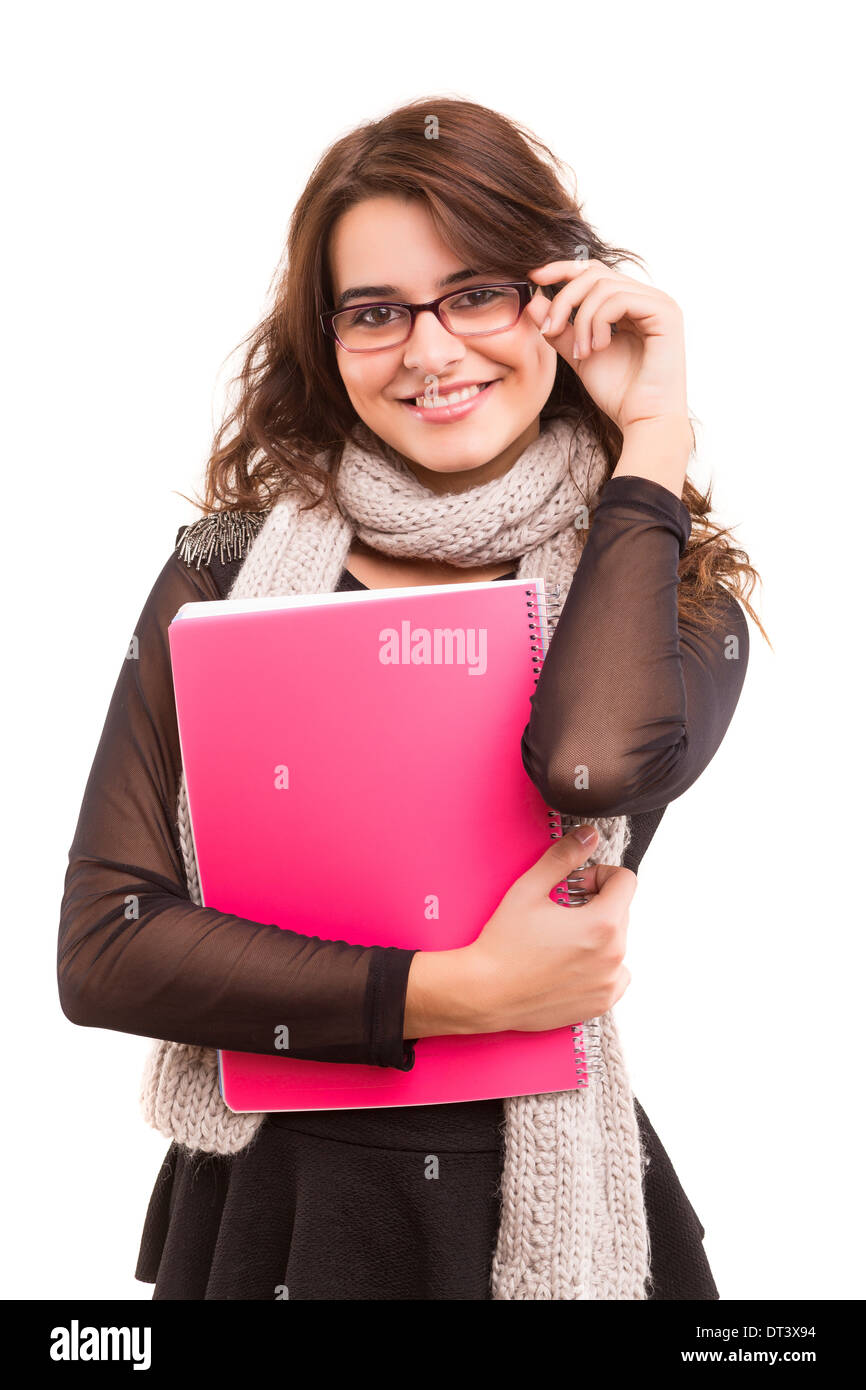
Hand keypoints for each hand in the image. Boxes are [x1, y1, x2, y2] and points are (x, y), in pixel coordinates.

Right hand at [462, 825, 635, 1033]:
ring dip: (598, 935)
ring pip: (617, 943)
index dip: (599, 874)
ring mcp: (609, 982)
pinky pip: (615, 974)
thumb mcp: (529, 889)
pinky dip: (599, 966)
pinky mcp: (601, 1003)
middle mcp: (614, 955)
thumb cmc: (503, 943)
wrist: (485, 993)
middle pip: (621, 911)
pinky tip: (569, 964)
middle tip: (560, 911)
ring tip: (562, 940)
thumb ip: (564, 857)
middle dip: (596, 904)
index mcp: (602, 924)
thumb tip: (589, 835)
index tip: (575, 886)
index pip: (626, 881)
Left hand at [525, 257, 688, 434]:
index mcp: (630, 304)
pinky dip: (599, 322)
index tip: (534, 277)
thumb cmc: (618, 393)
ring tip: (582, 352)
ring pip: (603, 286)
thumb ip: (560, 329)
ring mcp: (659, 303)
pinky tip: (598, 348)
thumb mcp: (580, 355)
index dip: (563, 268)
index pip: (594, 271)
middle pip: (595, 274)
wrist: (643, 421)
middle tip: (549, 330)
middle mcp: (647, 298)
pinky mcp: (665, 313)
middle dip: (564, 299)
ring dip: (581, 320)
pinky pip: (619, 299)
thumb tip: (534, 300)